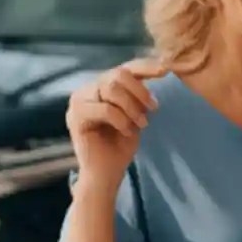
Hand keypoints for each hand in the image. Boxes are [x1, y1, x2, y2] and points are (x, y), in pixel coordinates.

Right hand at [65, 58, 167, 190]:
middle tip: (154, 108)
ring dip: (132, 106)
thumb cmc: (120, 146)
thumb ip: (139, 96)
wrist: (106, 175)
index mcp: (100, 87)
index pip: (124, 69)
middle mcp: (87, 90)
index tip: (165, 69)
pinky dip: (121, 120)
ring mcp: (78, 102)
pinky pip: (105, 108)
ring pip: (110, 88)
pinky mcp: (75, 117)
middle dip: (140, 90)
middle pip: (117, 74)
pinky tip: (127, 132)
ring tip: (142, 124)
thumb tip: (157, 72)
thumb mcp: (135, 115)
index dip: (145, 66)